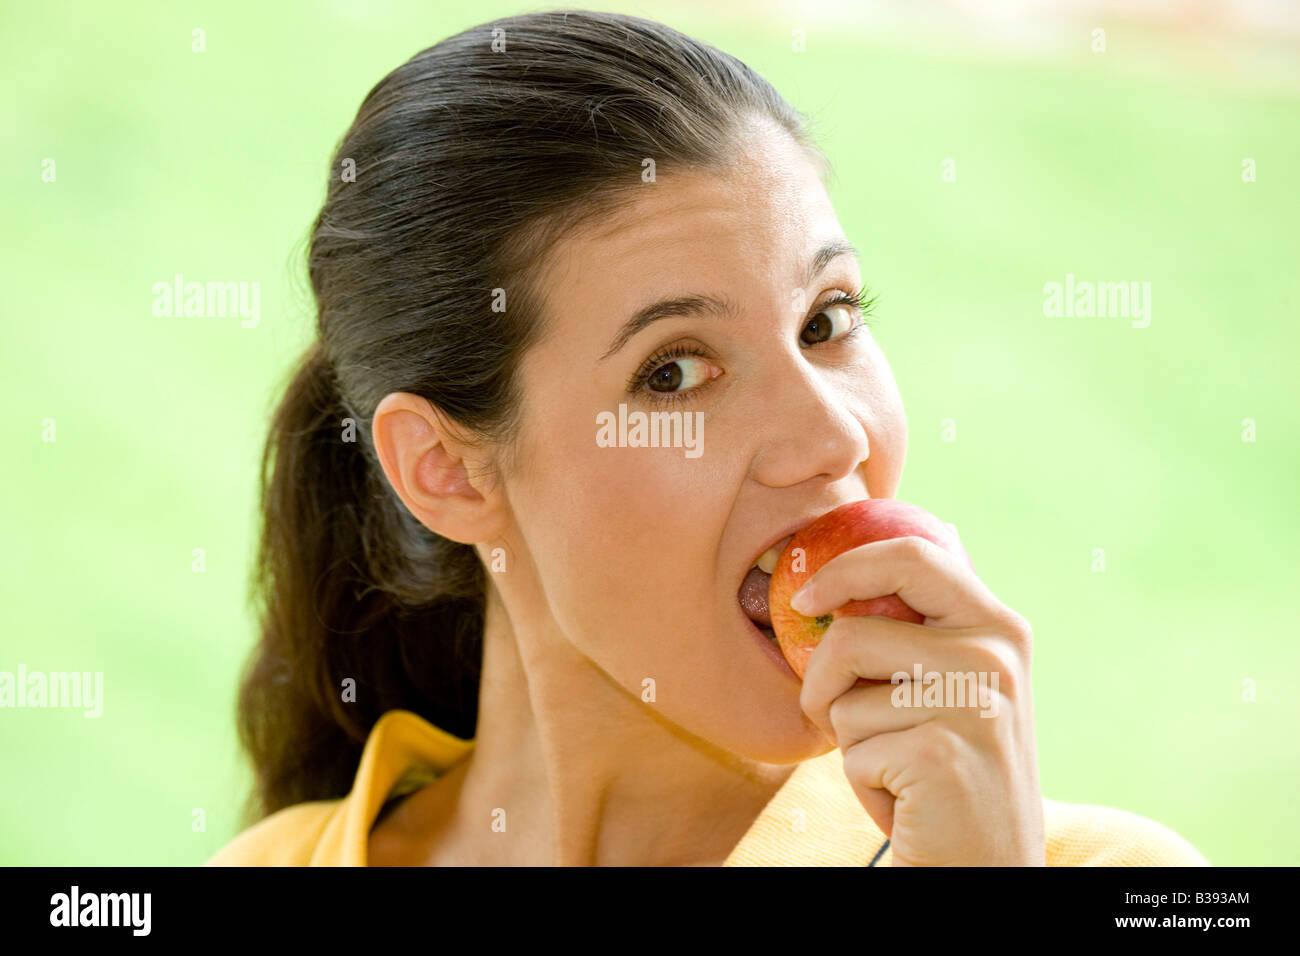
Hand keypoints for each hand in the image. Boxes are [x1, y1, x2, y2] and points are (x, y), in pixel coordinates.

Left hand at [793, 535, 1045, 865]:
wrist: (988, 864)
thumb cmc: (959, 768)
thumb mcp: (970, 681)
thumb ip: (944, 617)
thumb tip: (927, 532)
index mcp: (999, 625)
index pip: (914, 555)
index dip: (847, 566)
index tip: (807, 598)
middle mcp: (995, 654)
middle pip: (854, 632)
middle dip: (820, 672)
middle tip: (819, 698)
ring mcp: (972, 703)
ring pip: (844, 699)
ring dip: (849, 741)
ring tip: (895, 765)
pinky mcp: (941, 754)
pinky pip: (852, 750)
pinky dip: (862, 781)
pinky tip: (904, 798)